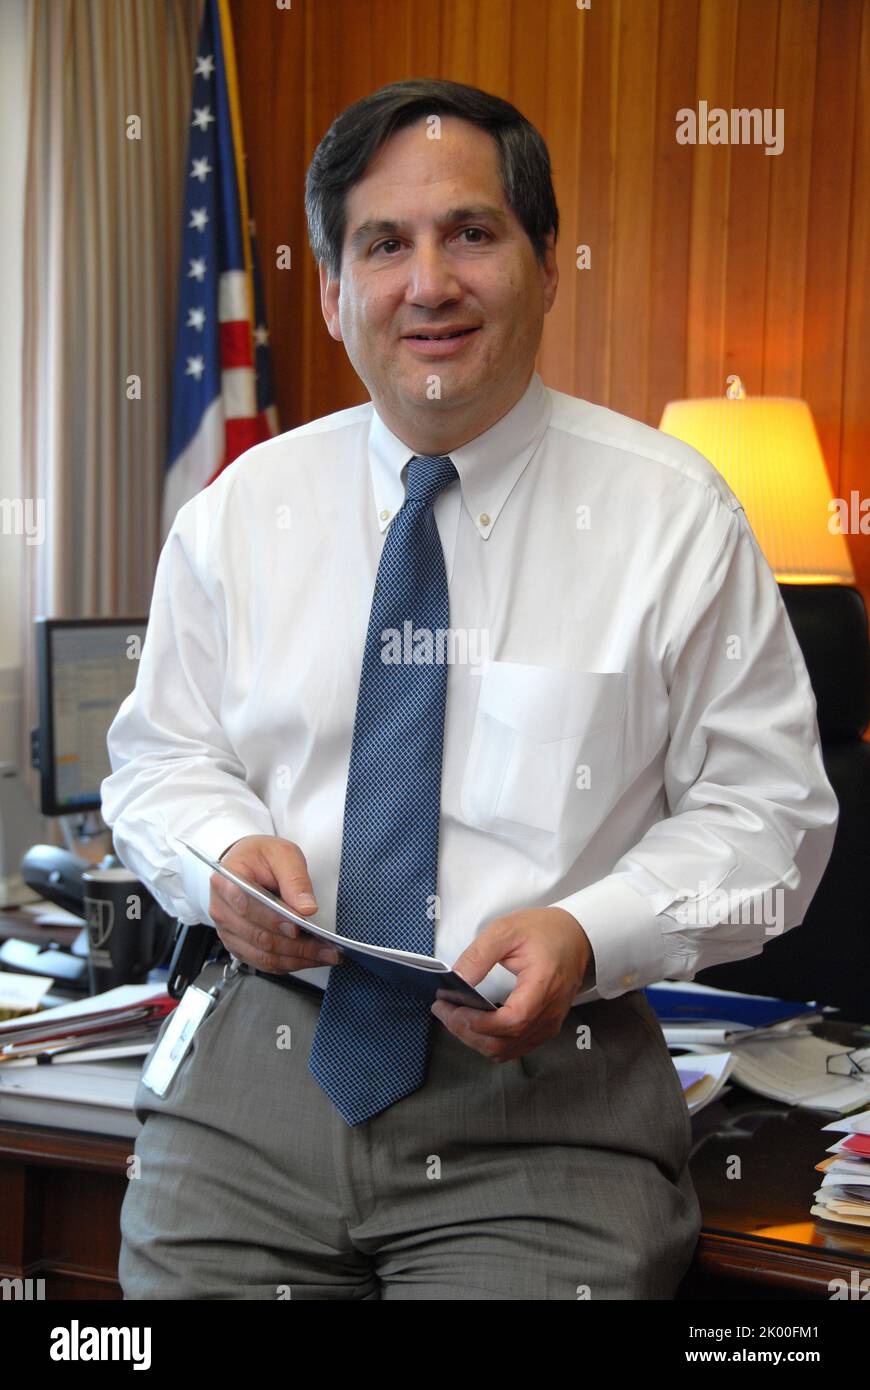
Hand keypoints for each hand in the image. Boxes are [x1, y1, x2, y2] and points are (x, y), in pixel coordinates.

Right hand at [209, 835, 342, 973]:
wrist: (247, 864)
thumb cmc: (261, 857)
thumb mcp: (282, 854)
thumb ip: (295, 879)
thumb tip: (307, 908)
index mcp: (226, 880)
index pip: (246, 904)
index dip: (273, 919)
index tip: (299, 925)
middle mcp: (221, 909)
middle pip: (258, 935)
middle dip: (295, 945)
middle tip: (326, 946)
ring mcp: (227, 930)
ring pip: (262, 954)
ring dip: (296, 958)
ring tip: (325, 955)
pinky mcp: (238, 945)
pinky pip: (263, 962)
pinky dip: (289, 963)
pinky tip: (310, 959)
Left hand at [431, 908, 591, 1060]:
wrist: (576, 937)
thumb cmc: (545, 931)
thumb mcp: (507, 930)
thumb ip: (479, 955)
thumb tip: (456, 979)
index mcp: (543, 984)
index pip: (513, 1020)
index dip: (480, 1023)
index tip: (454, 1010)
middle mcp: (550, 1011)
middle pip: (505, 1041)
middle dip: (467, 1032)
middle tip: (443, 1011)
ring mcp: (549, 1023)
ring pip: (507, 1050)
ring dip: (475, 1040)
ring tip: (454, 1017)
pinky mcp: (545, 1027)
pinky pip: (515, 1047)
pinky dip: (490, 1042)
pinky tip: (475, 1026)